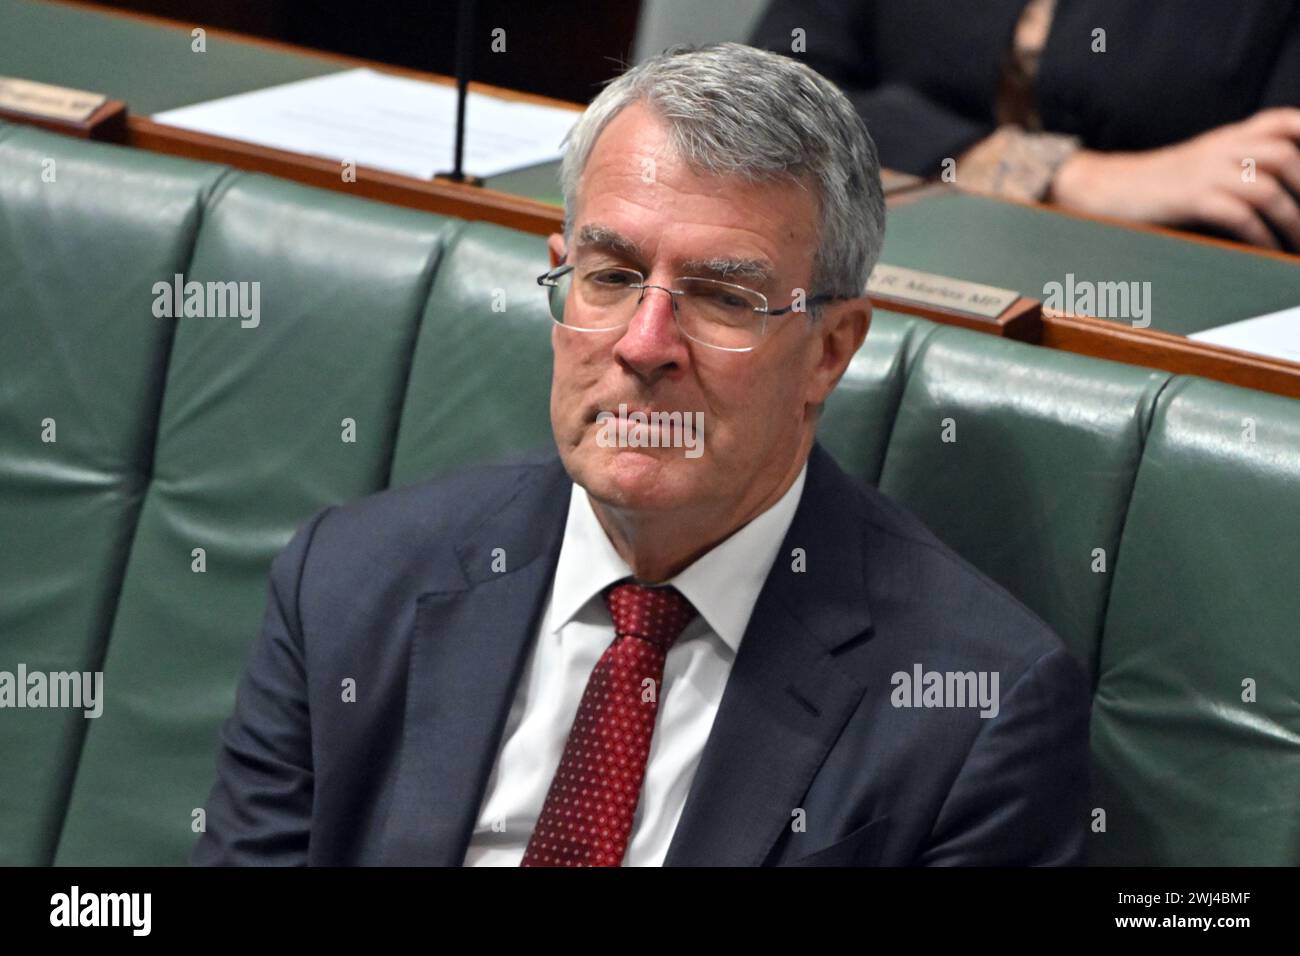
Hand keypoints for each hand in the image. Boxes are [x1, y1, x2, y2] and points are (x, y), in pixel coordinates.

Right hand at [1047, 107, 1299, 249]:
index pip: (1284, 123)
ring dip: (1292, 220)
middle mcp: (1221, 149)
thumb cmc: (1153, 186)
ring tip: (1297, 245)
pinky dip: (1261, 236)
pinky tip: (1267, 251)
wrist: (1103, 189)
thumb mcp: (1199, 165)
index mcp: (1227, 138)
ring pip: (1269, 188)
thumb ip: (1237, 165)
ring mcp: (1205, 173)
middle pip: (1287, 156)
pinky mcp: (1189, 198)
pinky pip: (1239, 215)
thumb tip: (1278, 189)